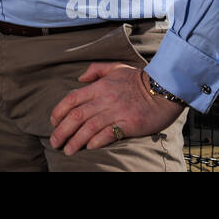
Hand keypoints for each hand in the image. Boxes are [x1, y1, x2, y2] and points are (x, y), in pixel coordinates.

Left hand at [49, 64, 184, 155]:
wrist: (165, 88)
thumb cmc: (140, 79)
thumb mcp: (116, 68)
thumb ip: (96, 70)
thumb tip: (79, 78)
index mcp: (100, 86)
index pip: (72, 99)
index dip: (58, 112)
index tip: (53, 123)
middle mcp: (105, 99)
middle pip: (77, 116)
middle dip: (62, 131)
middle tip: (54, 142)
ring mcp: (117, 111)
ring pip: (89, 127)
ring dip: (75, 141)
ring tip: (68, 150)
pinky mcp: (130, 123)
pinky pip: (108, 133)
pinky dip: (96, 141)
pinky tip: (89, 147)